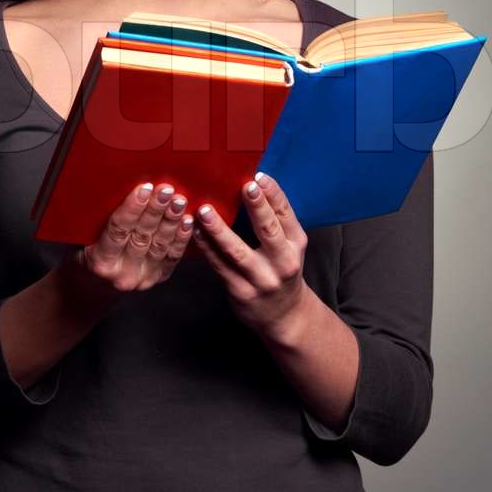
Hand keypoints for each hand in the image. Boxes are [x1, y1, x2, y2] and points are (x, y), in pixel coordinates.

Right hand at [74, 182, 195, 293]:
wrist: (93, 285)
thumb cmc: (85, 251)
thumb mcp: (82, 236)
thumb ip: (98, 218)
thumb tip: (113, 184)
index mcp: (100, 261)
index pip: (118, 229)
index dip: (133, 208)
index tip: (144, 188)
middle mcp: (123, 273)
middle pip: (142, 236)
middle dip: (156, 210)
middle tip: (166, 190)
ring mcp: (143, 277)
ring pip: (160, 245)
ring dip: (172, 220)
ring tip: (179, 201)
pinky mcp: (158, 278)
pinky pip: (172, 256)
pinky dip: (181, 237)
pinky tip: (187, 220)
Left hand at [191, 171, 307, 341]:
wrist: (284, 315)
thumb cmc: (281, 270)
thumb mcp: (289, 247)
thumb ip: (275, 221)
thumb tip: (252, 184)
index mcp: (295, 244)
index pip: (286, 215)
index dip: (274, 195)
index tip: (259, 176)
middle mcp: (283, 262)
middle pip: (268, 231)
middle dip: (257, 207)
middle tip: (244, 186)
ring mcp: (261, 279)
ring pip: (238, 251)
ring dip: (219, 229)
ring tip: (205, 211)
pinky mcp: (241, 292)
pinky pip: (220, 266)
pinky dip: (206, 248)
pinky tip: (196, 232)